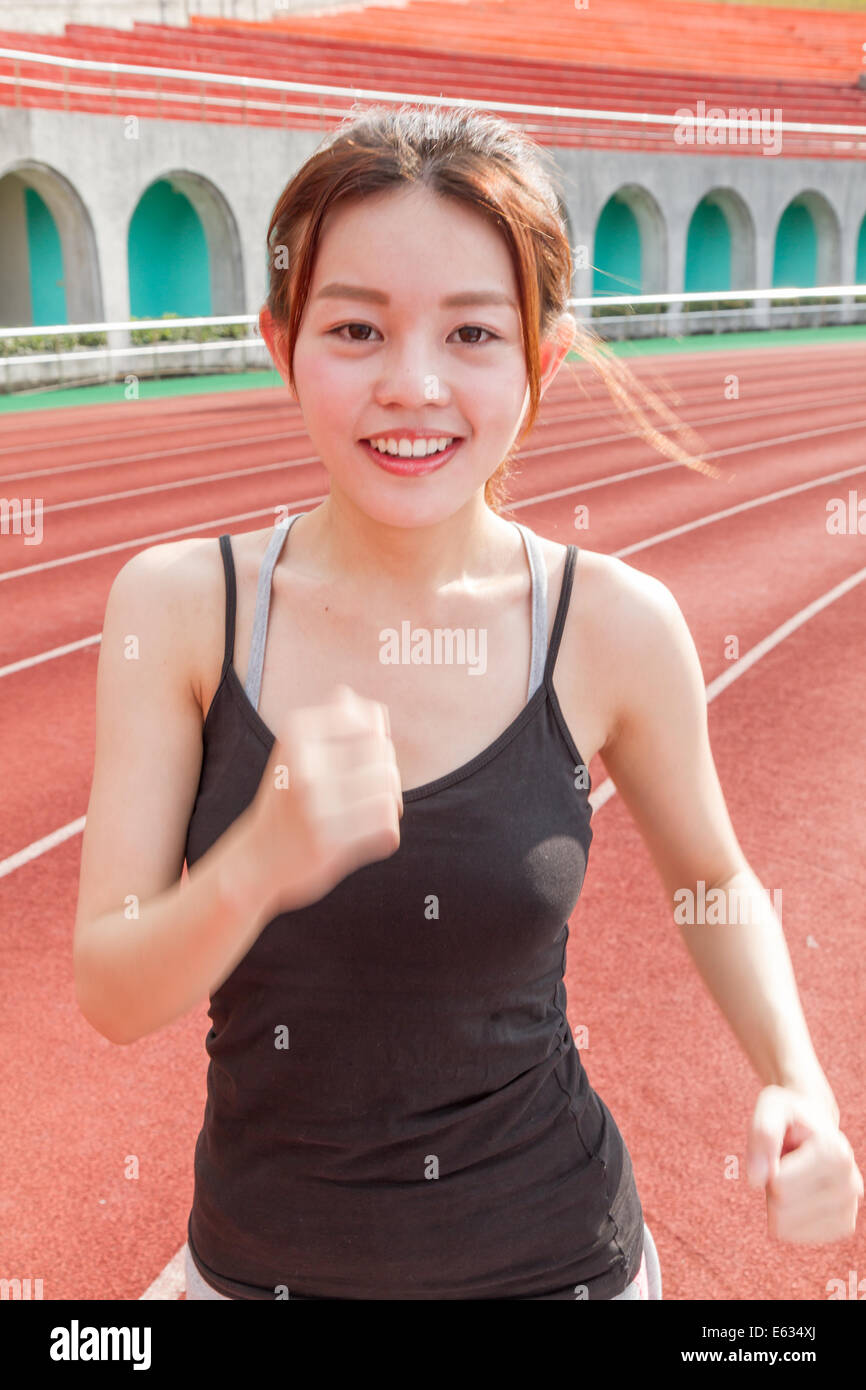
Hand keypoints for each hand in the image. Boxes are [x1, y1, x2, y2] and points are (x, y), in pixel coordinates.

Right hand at [246, 683, 402, 914]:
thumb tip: (349, 693)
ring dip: (391, 802)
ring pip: (389, 791)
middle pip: (384, 754)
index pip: (371, 722)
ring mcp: (315, 808)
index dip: (379, 739)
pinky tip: (370, 835)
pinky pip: (388, 829)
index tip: (365, 756)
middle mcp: (303, 767)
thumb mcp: (295, 752)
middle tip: (371, 788)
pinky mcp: (328, 845)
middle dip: (386, 771)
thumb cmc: (287, 799)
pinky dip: (387, 833)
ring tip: (375, 810)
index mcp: (295, 735)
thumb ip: (327, 721)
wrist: (255, 861)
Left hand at [746, 1085, 862, 1241]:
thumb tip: (756, 1179)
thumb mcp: (770, 1109)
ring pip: (785, 1225)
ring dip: (776, 1201)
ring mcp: (849, 1207)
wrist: (812, 1127)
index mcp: (836, 1152)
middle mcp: (851, 1183)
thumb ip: (763, 1134)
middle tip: (784, 1162)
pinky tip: (796, 1195)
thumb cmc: (788, 1116)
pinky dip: (784, 1217)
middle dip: (770, 1184)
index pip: (780, 1185)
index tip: (782, 1148)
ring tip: (792, 1176)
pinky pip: (794, 1235)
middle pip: (782, 1206)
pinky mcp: (842, 1226)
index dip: (767, 1165)